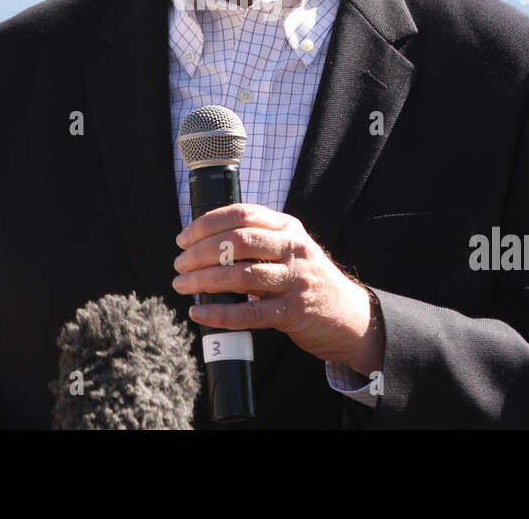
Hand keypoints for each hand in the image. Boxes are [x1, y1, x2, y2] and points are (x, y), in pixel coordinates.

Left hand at [171, 203, 383, 375]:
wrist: (349, 315)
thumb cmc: (307, 280)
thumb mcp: (288, 249)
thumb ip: (257, 242)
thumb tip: (203, 245)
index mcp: (288, 227)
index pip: (242, 213)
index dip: (207, 224)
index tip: (184, 238)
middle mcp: (293, 248)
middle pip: (238, 241)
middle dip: (200, 252)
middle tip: (179, 264)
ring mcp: (295, 280)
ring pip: (241, 275)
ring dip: (204, 281)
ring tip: (183, 286)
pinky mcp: (294, 311)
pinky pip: (250, 314)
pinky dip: (219, 314)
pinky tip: (199, 313)